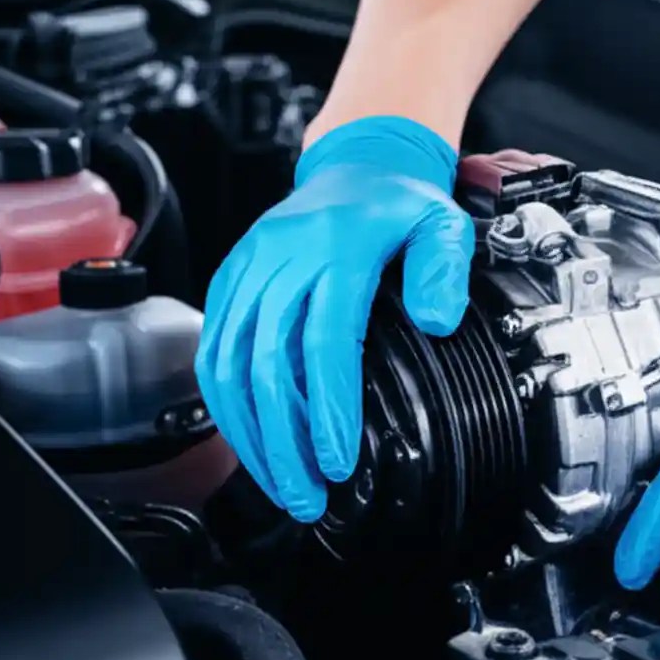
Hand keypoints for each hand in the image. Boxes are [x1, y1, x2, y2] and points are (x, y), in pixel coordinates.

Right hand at [195, 116, 473, 521]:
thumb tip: (437, 321)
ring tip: (280, 484)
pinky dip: (227, 404)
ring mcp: (248, 269)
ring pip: (229, 364)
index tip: (338, 460)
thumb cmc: (400, 203)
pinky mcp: (229, 281)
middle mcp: (280, 259)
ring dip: (251, 434)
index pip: (325, 341)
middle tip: (308, 495)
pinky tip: (250, 442)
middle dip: (285, 441)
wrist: (358, 164)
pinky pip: (214, 349)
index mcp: (335, 249)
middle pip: (268, 364)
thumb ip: (445, 270)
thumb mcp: (443, 223)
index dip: (328, 408)